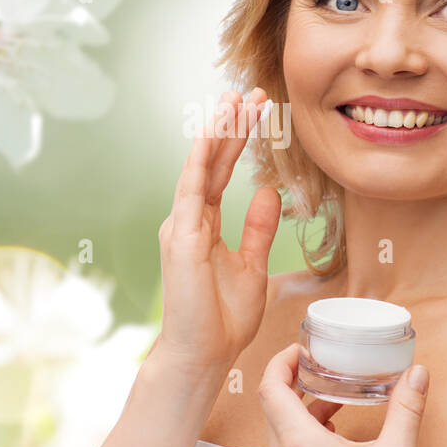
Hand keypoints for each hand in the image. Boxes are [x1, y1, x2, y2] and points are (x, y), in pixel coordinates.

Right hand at [153, 87, 281, 372]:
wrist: (204, 354)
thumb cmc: (223, 319)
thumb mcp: (252, 265)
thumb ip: (257, 228)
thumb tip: (266, 191)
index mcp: (202, 225)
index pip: (220, 171)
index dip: (237, 139)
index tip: (256, 110)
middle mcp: (187, 219)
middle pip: (210, 161)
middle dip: (230, 125)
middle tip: (251, 92)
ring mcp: (181, 226)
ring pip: (199, 167)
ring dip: (217, 132)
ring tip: (234, 100)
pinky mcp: (180, 237)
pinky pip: (191, 189)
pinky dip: (200, 159)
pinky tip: (212, 134)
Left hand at [258, 343, 429, 446]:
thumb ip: (406, 411)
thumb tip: (418, 376)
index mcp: (298, 444)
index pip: (269, 387)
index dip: (280, 360)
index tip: (299, 349)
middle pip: (273, 405)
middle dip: (294, 381)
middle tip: (314, 365)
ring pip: (280, 429)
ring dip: (301, 409)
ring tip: (331, 399)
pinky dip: (304, 433)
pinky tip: (332, 434)